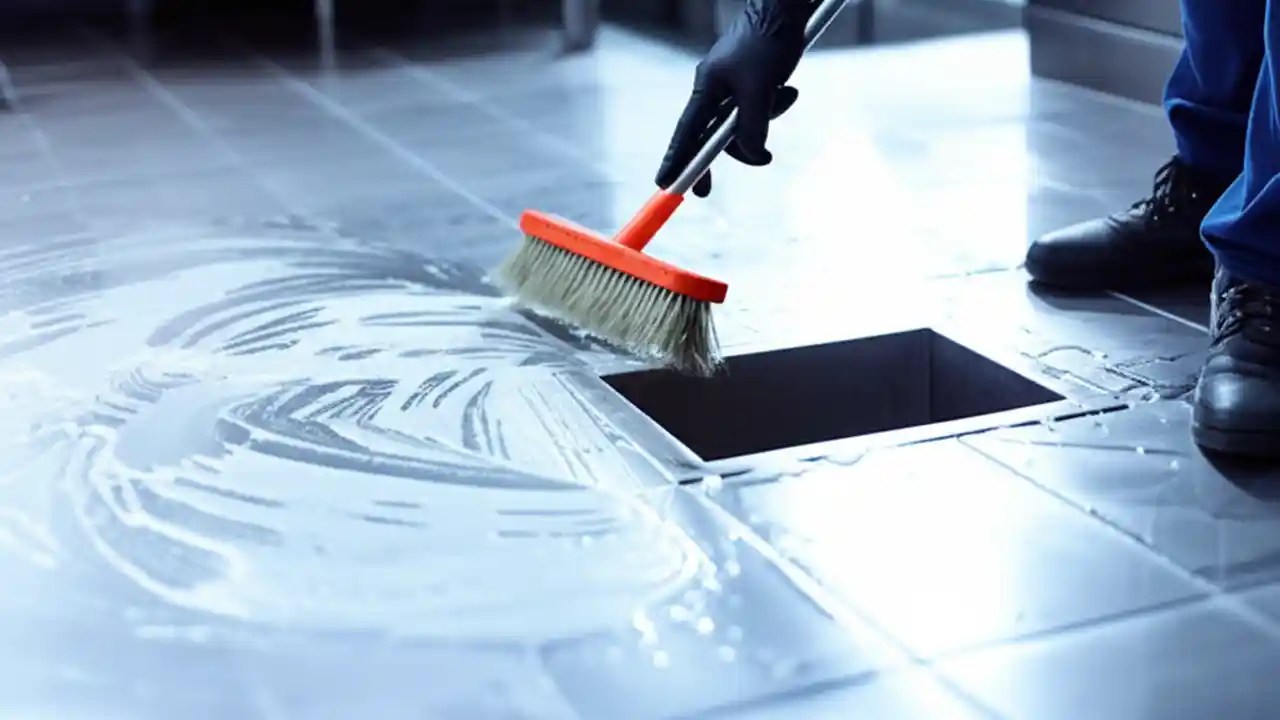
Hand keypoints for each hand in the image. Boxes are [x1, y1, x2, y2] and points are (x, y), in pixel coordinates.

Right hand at [655, 0, 808, 196]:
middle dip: (735, 148)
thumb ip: (752, 127)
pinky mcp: (752, 81)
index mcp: (706, 88)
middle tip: (731, 175)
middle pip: (716, 134)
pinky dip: (775, 104)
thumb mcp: (760, 90)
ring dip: (767, 117)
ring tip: (785, 95)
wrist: (785, 11)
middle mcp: (715, 88)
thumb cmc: (767, 43)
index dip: (676, 159)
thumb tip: (754, 156)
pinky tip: (788, 88)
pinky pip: (760, 107)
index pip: (687, 133)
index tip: (666, 183)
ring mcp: (734, 85)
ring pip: (745, 121)